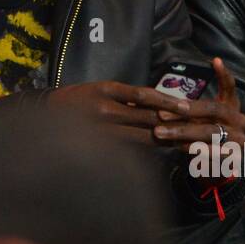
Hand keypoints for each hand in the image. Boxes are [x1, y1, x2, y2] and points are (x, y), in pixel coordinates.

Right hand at [43, 80, 176, 144]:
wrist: (47, 116)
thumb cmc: (78, 100)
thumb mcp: (100, 89)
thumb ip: (126, 97)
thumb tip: (159, 103)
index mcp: (106, 90)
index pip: (143, 95)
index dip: (167, 102)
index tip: (188, 107)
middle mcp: (104, 110)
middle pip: (146, 117)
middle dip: (174, 122)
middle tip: (197, 127)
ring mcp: (101, 131)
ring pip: (141, 137)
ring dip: (167, 140)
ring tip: (188, 144)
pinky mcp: (99, 145)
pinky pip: (129, 148)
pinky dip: (148, 150)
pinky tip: (164, 154)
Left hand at [153, 58, 244, 162]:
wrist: (220, 165)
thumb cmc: (205, 135)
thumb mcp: (202, 118)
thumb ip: (192, 106)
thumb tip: (163, 97)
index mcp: (232, 107)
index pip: (231, 87)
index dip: (224, 75)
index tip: (215, 61)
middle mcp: (239, 121)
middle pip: (214, 109)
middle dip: (187, 110)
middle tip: (161, 113)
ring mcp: (238, 139)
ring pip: (208, 132)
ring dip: (182, 131)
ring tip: (159, 132)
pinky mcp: (233, 157)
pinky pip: (209, 151)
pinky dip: (192, 148)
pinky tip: (177, 146)